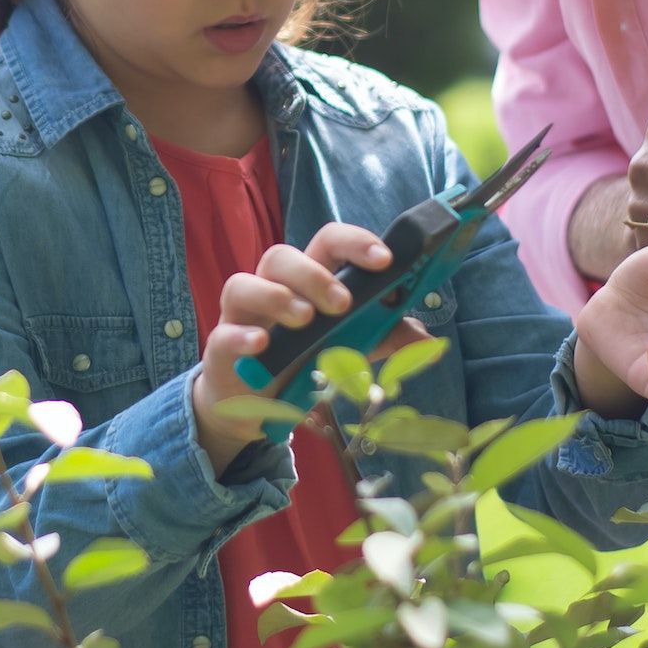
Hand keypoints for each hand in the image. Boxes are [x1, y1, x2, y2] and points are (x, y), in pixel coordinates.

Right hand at [190, 223, 427, 473]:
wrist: (255, 404)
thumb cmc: (303, 360)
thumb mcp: (350, 348)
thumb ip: (383, 337)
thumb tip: (426, 337)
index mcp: (307, 280)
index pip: (328, 243)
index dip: (355, 243)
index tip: (386, 260)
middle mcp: (271, 288)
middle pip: (281, 256)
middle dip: (314, 274)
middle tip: (343, 303)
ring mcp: (242, 316)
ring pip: (243, 284)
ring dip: (277, 297)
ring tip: (305, 320)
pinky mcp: (220, 347)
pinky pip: (223, 333)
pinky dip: (242, 336)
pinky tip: (261, 345)